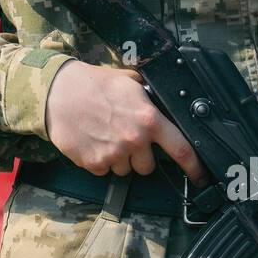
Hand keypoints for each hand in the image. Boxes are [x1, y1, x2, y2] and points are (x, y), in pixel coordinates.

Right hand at [44, 59, 206, 182]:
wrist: (57, 92)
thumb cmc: (93, 83)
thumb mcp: (129, 81)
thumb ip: (149, 97)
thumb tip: (164, 101)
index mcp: (149, 119)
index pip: (181, 149)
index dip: (194, 167)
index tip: (200, 176)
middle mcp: (134, 140)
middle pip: (148, 166)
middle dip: (139, 156)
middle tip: (125, 137)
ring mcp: (114, 154)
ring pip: (125, 170)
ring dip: (118, 159)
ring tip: (104, 135)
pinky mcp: (94, 163)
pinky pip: (104, 171)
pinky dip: (99, 160)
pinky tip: (92, 141)